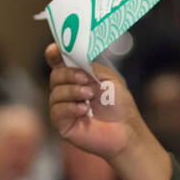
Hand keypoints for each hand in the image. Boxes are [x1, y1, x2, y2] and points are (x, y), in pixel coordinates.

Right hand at [45, 43, 142, 162]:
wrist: (125, 130)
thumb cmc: (119, 105)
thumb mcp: (106, 78)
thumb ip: (88, 67)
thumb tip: (71, 60)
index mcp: (77, 78)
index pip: (58, 63)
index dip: (54, 55)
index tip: (55, 50)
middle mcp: (67, 92)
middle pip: (55, 76)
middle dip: (69, 75)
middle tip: (87, 80)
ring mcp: (63, 108)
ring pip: (55, 93)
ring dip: (74, 92)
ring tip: (91, 96)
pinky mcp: (63, 125)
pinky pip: (57, 111)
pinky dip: (70, 107)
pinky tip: (84, 110)